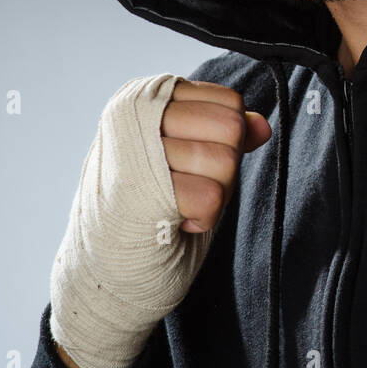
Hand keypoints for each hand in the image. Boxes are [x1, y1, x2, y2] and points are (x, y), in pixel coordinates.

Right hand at [50, 74, 271, 367]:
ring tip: (176, 207)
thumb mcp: (193, 161)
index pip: (230, 103)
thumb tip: (261, 125)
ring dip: (211, 198)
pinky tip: (171, 223)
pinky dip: (201, 219)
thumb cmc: (151, 211)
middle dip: (223, 169)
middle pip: (231, 127)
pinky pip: (210, 197)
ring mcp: (132, 147)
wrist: (105, 270)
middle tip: (186, 190)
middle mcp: (133, 111)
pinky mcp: (137, 189)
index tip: (192, 165)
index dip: (226, 141)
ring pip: (224, 161)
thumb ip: (224, 136)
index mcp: (146, 96)